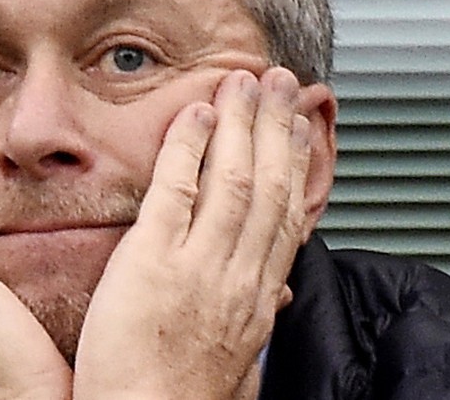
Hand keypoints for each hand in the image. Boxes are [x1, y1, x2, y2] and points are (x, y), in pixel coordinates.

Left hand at [73, 68, 311, 398]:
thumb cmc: (181, 399)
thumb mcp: (240, 360)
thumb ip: (255, 319)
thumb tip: (274, 299)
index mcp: (257, 298)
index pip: (286, 218)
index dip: (295, 166)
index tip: (297, 130)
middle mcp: (237, 275)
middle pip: (269, 187)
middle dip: (276, 129)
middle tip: (279, 84)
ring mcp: (198, 265)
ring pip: (234, 179)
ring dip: (242, 124)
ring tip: (246, 82)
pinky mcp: (152, 262)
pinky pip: (176, 189)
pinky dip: (189, 146)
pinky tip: (195, 114)